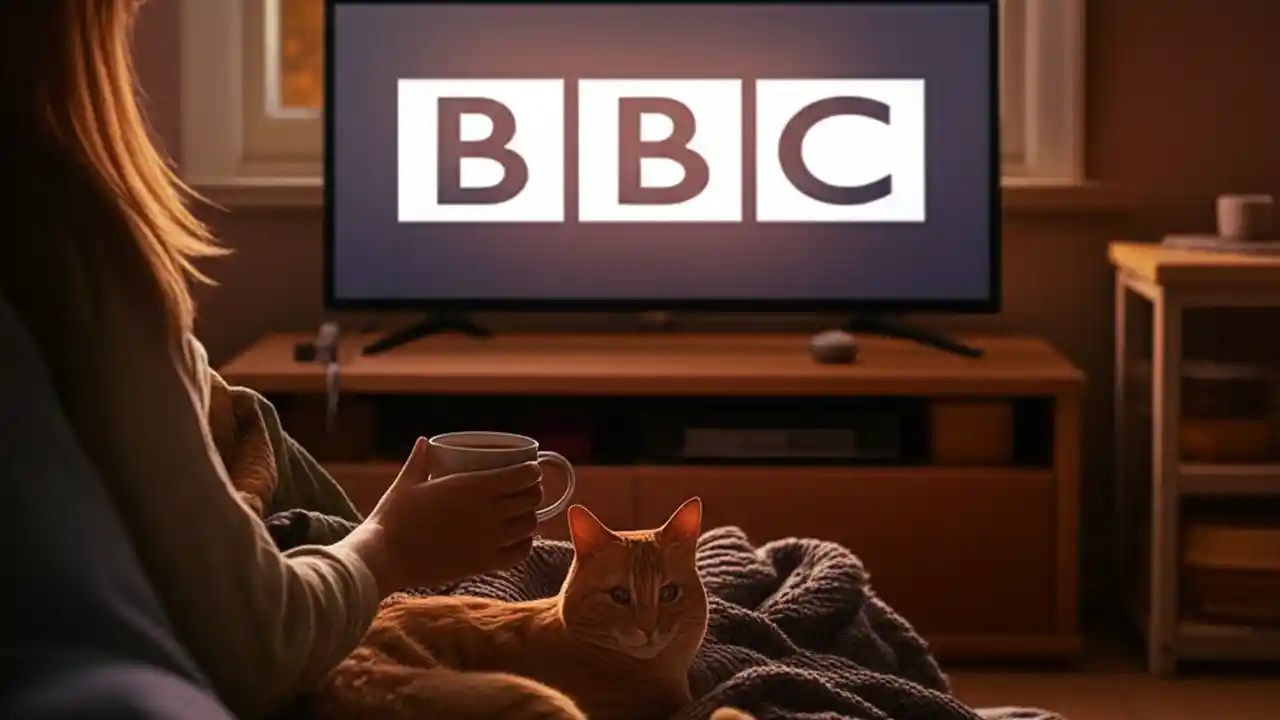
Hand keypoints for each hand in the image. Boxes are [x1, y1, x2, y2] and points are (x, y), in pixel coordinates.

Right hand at [340, 438, 543, 594]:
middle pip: (532, 499)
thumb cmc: (393, 517)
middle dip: (533, 492)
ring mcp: (489, 539)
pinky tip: (518, 539)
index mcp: (474, 486)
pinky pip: (520, 553)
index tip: (529, 470)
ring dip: (530, 517)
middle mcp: (488, 511)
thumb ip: (420, 461)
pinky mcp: (484, 563)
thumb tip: (425, 441)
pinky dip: (524, 544)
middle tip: (525, 491)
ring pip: (530, 525)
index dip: (532, 471)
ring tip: (521, 514)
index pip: (523, 475)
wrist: (385, 557)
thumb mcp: (407, 482)